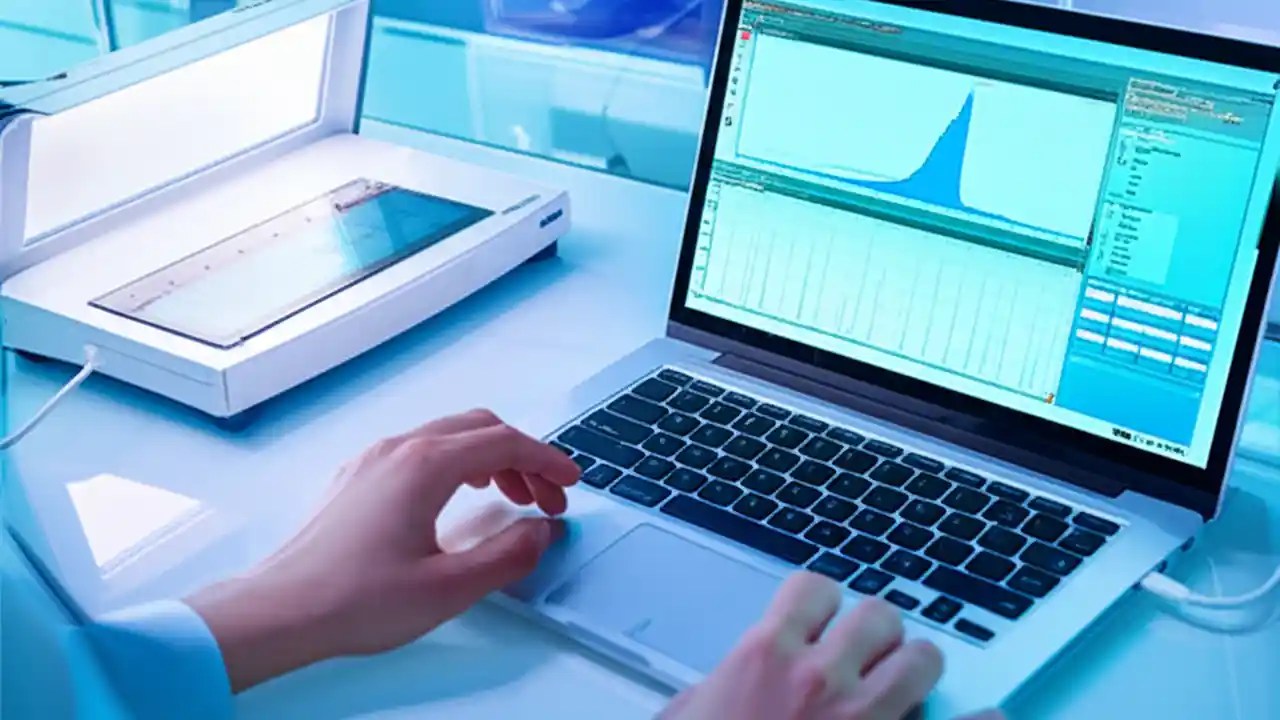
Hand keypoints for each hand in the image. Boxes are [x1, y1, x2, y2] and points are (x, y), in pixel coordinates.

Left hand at [186, 410, 579, 691]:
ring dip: (490, 459)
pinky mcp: (356, 478)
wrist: (279, 611)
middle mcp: (398, 449)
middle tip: (546, 499)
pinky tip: (458, 499)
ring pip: (448, 436)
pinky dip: (456, 463)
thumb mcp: (449, 588)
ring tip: (511, 498)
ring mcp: (373, 460)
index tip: (571, 483)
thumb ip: (507, 555)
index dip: (547, 461)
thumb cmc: (354, 600)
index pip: (505, 442)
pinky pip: (419, 450)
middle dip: (523, 458)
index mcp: (425, 465)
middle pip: (480, 429)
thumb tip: (540, 532)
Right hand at [661, 573, 1003, 719]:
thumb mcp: (685, 717)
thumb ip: (716, 686)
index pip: (814, 589)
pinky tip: (986, 717)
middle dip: (873, 634)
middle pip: (877, 615)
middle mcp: (822, 677)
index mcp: (765, 657)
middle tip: (863, 656)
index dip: (818, 605)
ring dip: (913, 669)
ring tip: (901, 687)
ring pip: (923, 658)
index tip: (817, 621)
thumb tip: (730, 681)